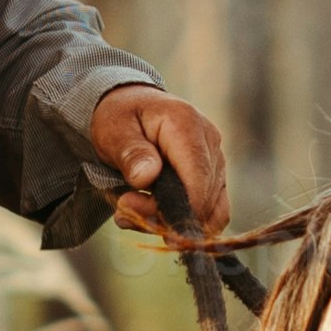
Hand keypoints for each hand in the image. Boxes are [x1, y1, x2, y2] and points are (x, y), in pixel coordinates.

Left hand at [96, 89, 231, 238]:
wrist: (132, 107)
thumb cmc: (122, 118)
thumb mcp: (113, 130)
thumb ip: (130, 153)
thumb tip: (147, 177)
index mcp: (186, 124)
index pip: (197, 178)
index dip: (179, 209)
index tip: (144, 220)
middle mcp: (210, 140)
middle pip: (204, 197)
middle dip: (166, 217)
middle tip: (124, 213)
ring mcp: (216, 158)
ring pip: (211, 209)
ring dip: (174, 223)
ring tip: (135, 216)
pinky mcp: (215, 175)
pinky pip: (215, 210)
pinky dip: (187, 222)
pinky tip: (158, 221)